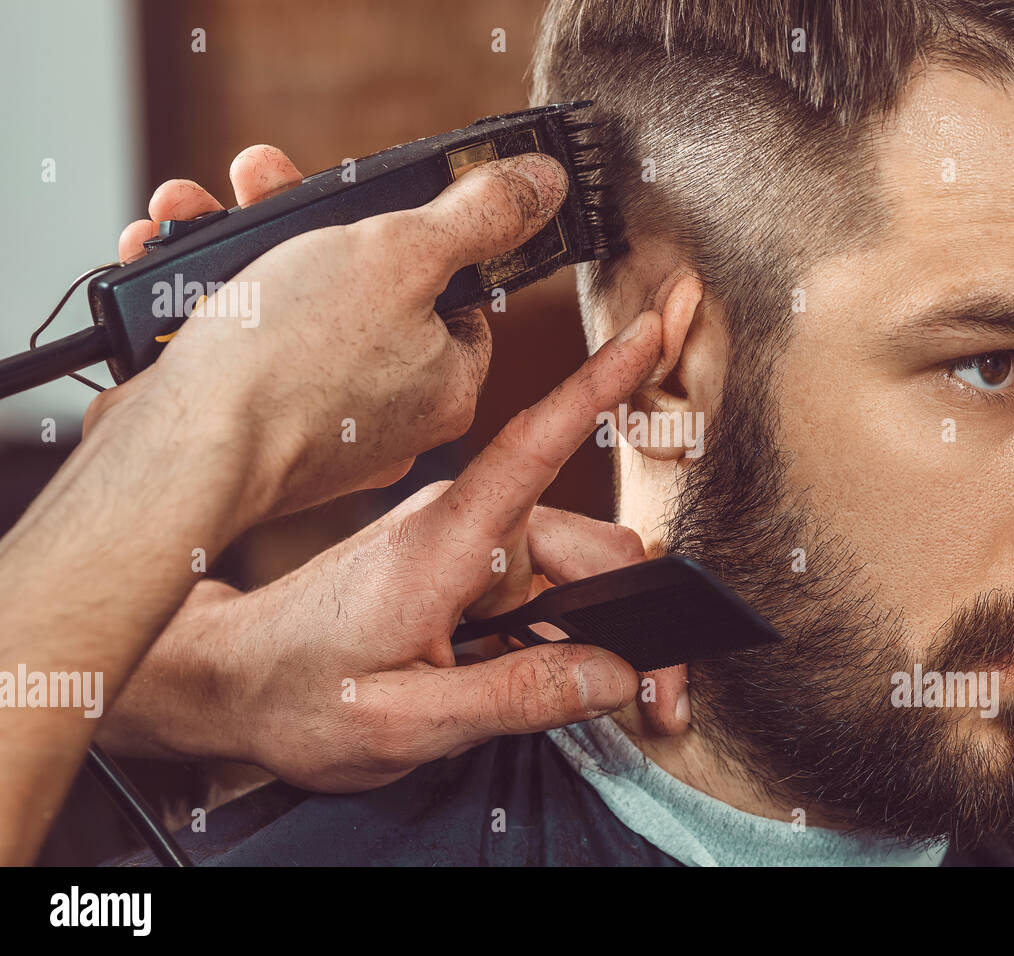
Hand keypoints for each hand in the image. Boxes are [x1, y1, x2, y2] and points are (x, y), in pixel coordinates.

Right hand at [88, 144, 569, 523]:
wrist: (177, 454)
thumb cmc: (293, 362)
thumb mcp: (403, 254)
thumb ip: (478, 215)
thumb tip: (543, 184)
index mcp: (446, 384)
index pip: (458, 296)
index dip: (418, 237)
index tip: (372, 203)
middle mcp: (387, 415)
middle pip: (364, 290)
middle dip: (303, 221)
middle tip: (262, 180)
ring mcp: (314, 424)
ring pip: (290, 307)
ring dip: (239, 243)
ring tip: (196, 211)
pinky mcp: (246, 426)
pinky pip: (237, 342)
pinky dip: (201, 294)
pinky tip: (163, 262)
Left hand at [102, 298, 667, 790]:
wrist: (229, 678)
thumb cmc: (294, 694)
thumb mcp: (404, 722)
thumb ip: (515, 694)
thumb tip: (610, 673)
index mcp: (441, 544)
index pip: (534, 447)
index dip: (597, 387)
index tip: (643, 335)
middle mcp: (457, 523)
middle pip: (585, 546)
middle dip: (628, 617)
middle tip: (655, 700)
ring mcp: (458, 539)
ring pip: (566, 571)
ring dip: (590, 632)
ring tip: (586, 698)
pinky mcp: (456, 560)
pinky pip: (533, 585)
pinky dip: (554, 631)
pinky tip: (532, 675)